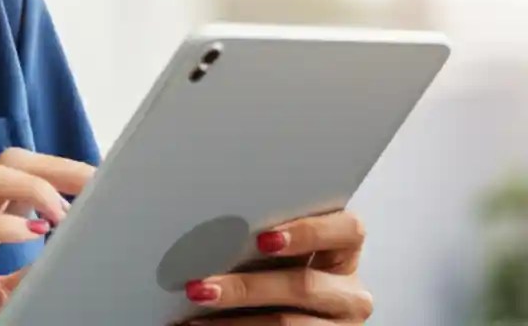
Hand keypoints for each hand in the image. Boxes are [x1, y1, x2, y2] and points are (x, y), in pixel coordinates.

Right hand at [0, 148, 93, 325]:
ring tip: (60, 213)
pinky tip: (32, 236)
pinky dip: (2, 226)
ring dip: (28, 186)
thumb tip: (71, 257)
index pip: (20, 170)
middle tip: (96, 185)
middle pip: (6, 160)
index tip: (100, 180)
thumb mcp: (3, 289)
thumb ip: (30, 269)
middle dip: (55, 166)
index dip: (61, 168)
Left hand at [180, 210, 373, 324]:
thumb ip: (263, 240)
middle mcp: (350, 291)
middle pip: (303, 285)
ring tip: (195, 316)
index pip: (347, 230)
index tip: (263, 239)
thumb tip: (208, 234)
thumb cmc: (278, 273)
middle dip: (246, 287)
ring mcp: (342, 325)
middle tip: (199, 288)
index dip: (307, 232)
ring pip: (289, 323)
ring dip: (234, 321)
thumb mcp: (280, 256)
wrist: (286, 320)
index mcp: (344, 250)